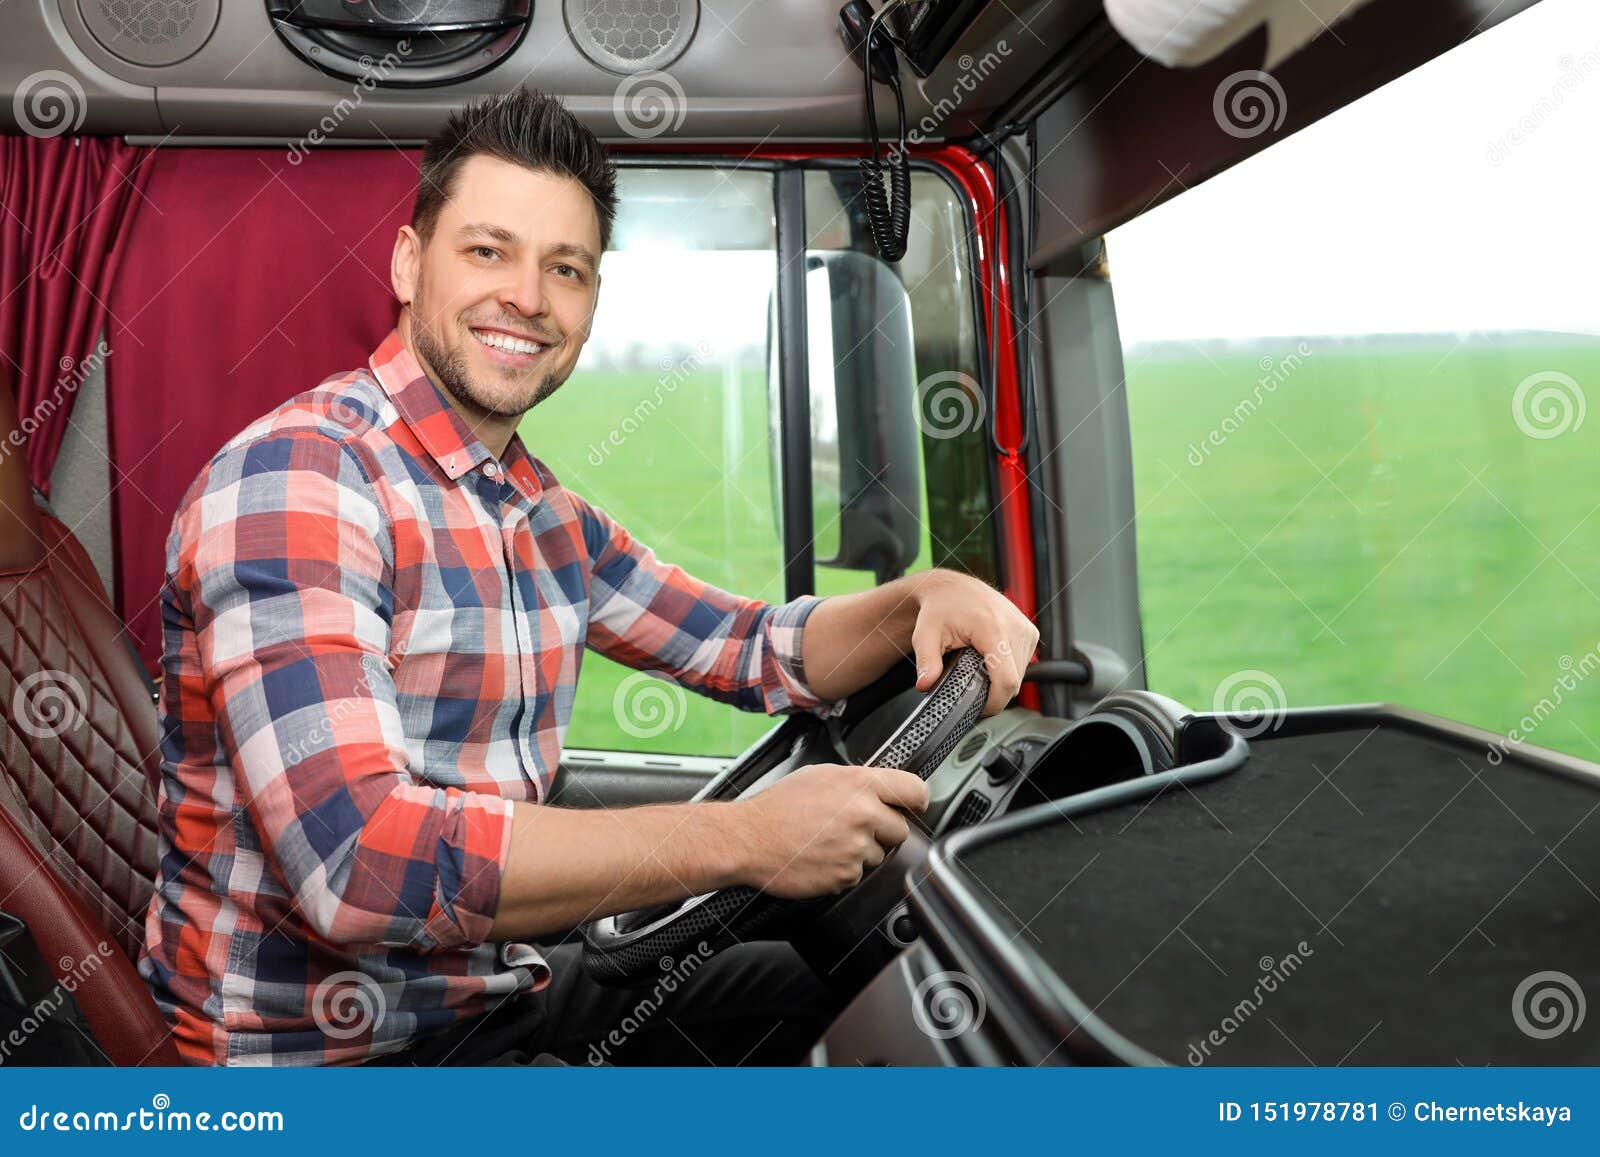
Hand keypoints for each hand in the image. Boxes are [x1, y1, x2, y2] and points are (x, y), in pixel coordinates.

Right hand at [727, 764, 929, 898]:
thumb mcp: (820, 775)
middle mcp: (863, 814)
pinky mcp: (846, 875)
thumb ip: (856, 782)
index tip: (913, 807)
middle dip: (882, 831)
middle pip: (900, 830)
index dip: (916, 802)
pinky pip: (857, 874)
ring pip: (878, 855)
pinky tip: (821, 857)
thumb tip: (880, 789)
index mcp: (859, 784)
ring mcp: (856, 847)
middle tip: (853, 828)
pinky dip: (843, 870)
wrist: (748, 839)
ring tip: (828, 842)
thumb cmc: (777, 807)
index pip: (915, 791)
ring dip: (860, 852)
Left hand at [909, 570, 1039, 715]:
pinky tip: (989, 662)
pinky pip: (1023, 663)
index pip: (1006, 680)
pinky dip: (1007, 669)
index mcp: (993, 628)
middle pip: (1014, 682)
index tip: (978, 709)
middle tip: (970, 691)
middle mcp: (1015, 626)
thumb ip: (926, 661)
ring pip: (1020, 675)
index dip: (994, 703)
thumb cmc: (938, 609)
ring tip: (978, 672)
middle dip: (994, 694)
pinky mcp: (1030, 631)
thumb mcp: (924, 635)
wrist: (951, 588)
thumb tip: (924, 684)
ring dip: (1001, 682)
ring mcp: (1026, 628)